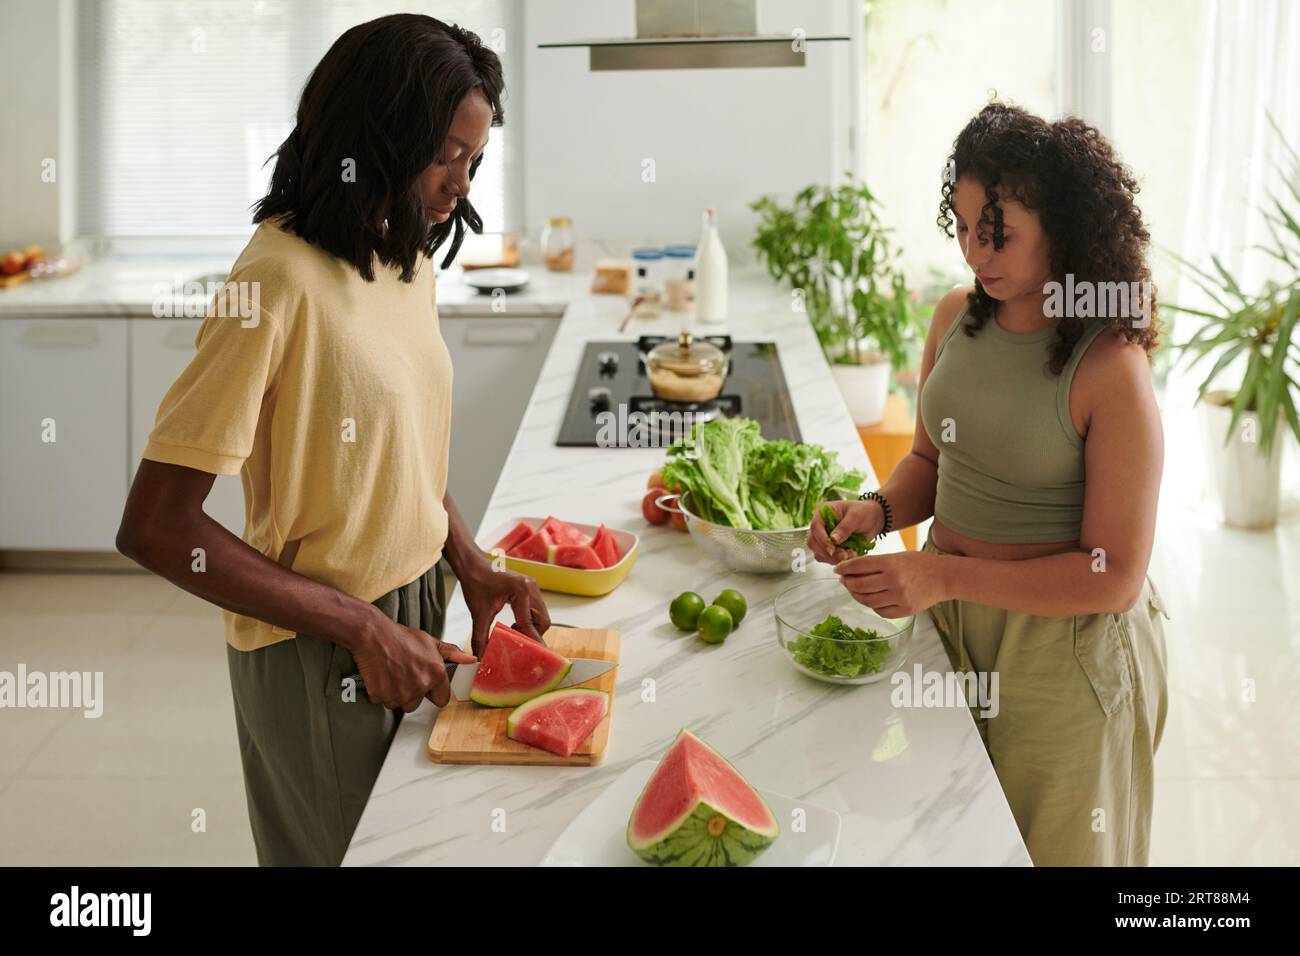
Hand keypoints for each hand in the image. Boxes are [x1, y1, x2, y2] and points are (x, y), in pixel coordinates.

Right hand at [351, 616, 476, 710]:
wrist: (374, 635)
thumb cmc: (400, 637)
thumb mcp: (430, 642)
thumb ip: (452, 654)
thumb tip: (471, 660)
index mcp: (436, 674)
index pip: (442, 700)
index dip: (433, 694)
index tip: (426, 688)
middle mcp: (420, 685)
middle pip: (416, 704)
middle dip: (410, 694)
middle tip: (403, 675)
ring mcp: (401, 692)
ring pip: (399, 704)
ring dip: (394, 694)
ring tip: (391, 673)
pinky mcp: (382, 695)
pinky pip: (382, 701)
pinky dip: (380, 692)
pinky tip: (381, 676)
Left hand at [460, 558, 551, 656]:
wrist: (473, 565)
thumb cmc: (476, 582)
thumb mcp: (478, 613)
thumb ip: (480, 637)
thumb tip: (480, 656)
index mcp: (521, 591)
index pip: (529, 623)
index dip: (531, 641)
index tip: (535, 656)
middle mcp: (531, 587)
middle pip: (543, 621)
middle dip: (533, 634)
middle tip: (516, 642)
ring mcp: (532, 587)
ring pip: (541, 615)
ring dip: (531, 627)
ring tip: (513, 631)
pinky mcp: (530, 588)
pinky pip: (536, 609)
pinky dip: (529, 619)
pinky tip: (515, 622)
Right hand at [808, 499, 883, 563]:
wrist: (873, 520)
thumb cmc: (864, 512)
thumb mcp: (856, 516)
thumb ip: (845, 527)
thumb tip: (833, 540)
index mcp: (822, 513)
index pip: (815, 527)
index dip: (822, 539)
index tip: (832, 549)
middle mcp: (820, 526)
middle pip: (812, 542)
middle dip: (827, 551)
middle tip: (843, 554)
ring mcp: (824, 538)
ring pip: (819, 553)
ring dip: (833, 558)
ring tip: (850, 554)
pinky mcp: (830, 548)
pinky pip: (827, 558)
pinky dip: (837, 560)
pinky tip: (849, 555)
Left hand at [833, 550, 949, 617]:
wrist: (944, 577)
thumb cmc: (919, 564)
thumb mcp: (897, 556)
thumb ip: (876, 564)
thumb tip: (851, 570)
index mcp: (890, 563)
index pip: (859, 566)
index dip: (844, 568)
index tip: (838, 569)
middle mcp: (894, 580)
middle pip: (860, 585)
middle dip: (847, 582)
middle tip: (844, 580)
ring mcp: (899, 597)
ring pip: (867, 600)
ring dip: (856, 595)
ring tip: (854, 590)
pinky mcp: (905, 610)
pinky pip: (880, 611)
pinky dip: (872, 605)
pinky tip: (870, 598)